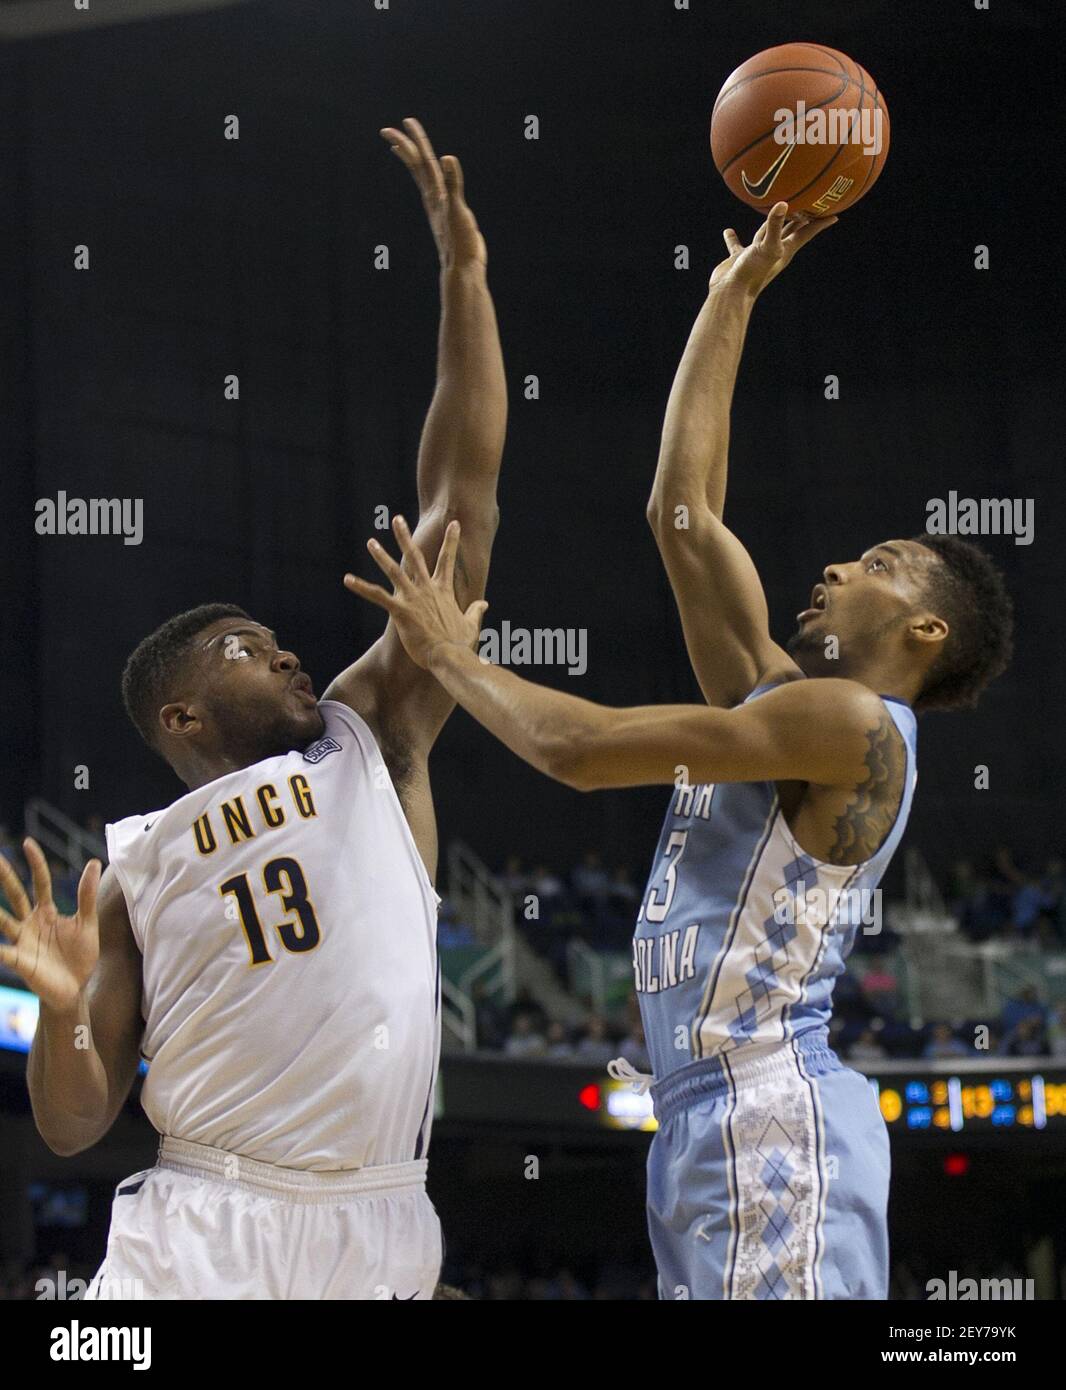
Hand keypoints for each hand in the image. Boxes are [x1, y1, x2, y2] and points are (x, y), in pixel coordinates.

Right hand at [0, 840, 100, 1012]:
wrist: (75, 989)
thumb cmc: (80, 956)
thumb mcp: (87, 923)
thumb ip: (87, 895)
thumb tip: (94, 862)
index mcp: (47, 912)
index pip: (40, 882)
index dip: (35, 863)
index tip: (28, 842)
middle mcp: (30, 922)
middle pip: (15, 894)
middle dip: (5, 877)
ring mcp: (22, 941)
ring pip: (2, 920)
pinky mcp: (19, 961)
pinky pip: (2, 952)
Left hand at [344, 515, 487, 668]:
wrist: (450, 655)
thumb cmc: (460, 643)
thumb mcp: (471, 624)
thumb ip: (476, 610)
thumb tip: (484, 603)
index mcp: (443, 591)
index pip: (447, 560)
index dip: (451, 541)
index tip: (454, 523)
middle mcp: (427, 589)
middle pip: (415, 557)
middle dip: (405, 537)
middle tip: (397, 519)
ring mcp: (413, 598)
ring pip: (395, 571)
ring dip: (381, 556)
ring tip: (371, 542)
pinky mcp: (401, 611)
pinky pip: (377, 596)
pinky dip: (362, 587)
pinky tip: (348, 579)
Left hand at [380, 117, 485, 268]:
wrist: (462, 268)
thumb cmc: (460, 242)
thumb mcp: (457, 210)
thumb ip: (452, 184)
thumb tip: (446, 158)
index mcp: (434, 193)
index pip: (422, 160)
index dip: (415, 141)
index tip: (405, 123)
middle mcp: (432, 197)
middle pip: (416, 166)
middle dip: (405, 146)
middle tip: (390, 129)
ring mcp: (438, 205)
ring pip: (422, 177)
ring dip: (412, 161)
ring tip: (400, 149)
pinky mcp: (446, 213)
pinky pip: (434, 189)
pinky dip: (431, 178)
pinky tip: (431, 176)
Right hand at [709, 201, 836, 296]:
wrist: (731, 293)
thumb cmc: (752, 273)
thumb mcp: (766, 248)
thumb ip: (774, 226)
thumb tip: (782, 203)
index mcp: (785, 249)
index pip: (807, 232)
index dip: (820, 223)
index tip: (834, 213)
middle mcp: (773, 250)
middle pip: (790, 230)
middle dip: (800, 218)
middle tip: (809, 204)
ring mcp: (757, 254)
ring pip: (766, 233)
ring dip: (770, 223)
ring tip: (774, 210)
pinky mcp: (741, 258)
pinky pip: (738, 245)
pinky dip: (733, 238)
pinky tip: (728, 231)